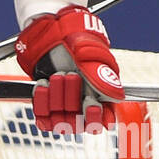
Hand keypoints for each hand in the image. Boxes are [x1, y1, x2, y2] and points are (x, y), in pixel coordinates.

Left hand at [15, 5, 123, 134]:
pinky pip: (42, 117)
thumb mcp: (93, 58)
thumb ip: (103, 78)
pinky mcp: (45, 105)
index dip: (96, 119)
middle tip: (70, 75)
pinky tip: (43, 84)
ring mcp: (63, 108)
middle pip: (78, 123)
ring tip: (57, 75)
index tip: (91, 105)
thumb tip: (117, 97)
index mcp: (101, 98)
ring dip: (56, 97)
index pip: (102, 122)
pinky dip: (41, 101)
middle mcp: (82, 107)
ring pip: (59, 121)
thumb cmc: (78, 44)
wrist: (52, 35)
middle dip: (72, 99)